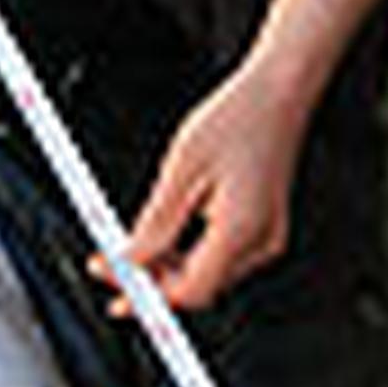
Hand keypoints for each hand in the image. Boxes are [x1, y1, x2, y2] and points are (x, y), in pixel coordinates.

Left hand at [107, 59, 310, 316]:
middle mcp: (261, 242)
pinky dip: (186, 254)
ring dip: (166, 268)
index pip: (190, 290)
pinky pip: (219, 256)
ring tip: (129, 247)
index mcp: (242, 230)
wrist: (279, 92)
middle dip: (151, 281)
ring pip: (206, 275)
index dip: (147, 294)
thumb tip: (131, 260)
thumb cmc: (238, 118)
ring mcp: (266, 237)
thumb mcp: (182, 170)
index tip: (112, 283)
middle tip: (108, 265)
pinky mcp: (263, 228)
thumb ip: (156, 225)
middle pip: (198, 287)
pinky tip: (161, 239)